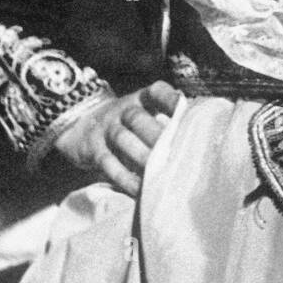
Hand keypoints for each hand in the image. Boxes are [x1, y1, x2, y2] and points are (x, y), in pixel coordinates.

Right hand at [53, 81, 180, 196]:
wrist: (81, 125)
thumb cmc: (127, 123)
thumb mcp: (143, 111)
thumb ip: (167, 118)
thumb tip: (201, 132)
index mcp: (140, 99)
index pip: (155, 92)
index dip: (169, 98)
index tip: (183, 106)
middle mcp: (122, 110)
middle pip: (137, 117)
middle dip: (156, 134)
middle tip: (176, 151)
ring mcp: (106, 129)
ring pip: (123, 139)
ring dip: (142, 156)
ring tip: (160, 172)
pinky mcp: (94, 150)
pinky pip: (108, 164)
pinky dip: (124, 179)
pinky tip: (140, 190)